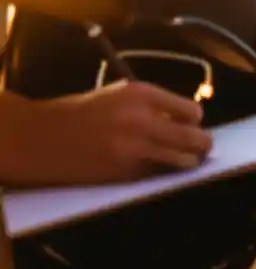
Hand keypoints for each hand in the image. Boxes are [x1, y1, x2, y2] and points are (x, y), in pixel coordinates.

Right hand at [0, 82, 212, 185]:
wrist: (42, 136)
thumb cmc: (82, 113)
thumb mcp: (119, 96)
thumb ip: (153, 106)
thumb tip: (189, 121)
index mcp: (142, 94)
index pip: (193, 112)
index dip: (194, 122)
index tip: (190, 126)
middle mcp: (142, 119)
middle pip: (196, 138)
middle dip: (202, 145)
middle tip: (200, 149)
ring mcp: (134, 148)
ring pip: (184, 161)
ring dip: (187, 163)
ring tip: (181, 161)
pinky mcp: (125, 172)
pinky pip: (158, 174)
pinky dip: (160, 173)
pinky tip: (149, 167)